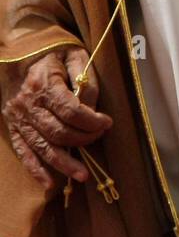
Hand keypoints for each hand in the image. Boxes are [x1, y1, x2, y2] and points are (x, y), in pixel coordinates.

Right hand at [0, 47, 111, 189]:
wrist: (19, 54)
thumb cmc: (52, 53)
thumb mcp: (74, 55)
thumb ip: (86, 80)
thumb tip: (93, 108)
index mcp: (44, 84)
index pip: (70, 110)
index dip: (91, 120)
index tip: (107, 123)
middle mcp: (28, 104)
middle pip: (58, 131)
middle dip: (83, 139)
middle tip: (99, 137)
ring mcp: (18, 119)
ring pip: (42, 147)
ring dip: (63, 163)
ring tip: (82, 176)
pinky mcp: (13, 128)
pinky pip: (24, 152)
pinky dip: (36, 169)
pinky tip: (49, 183)